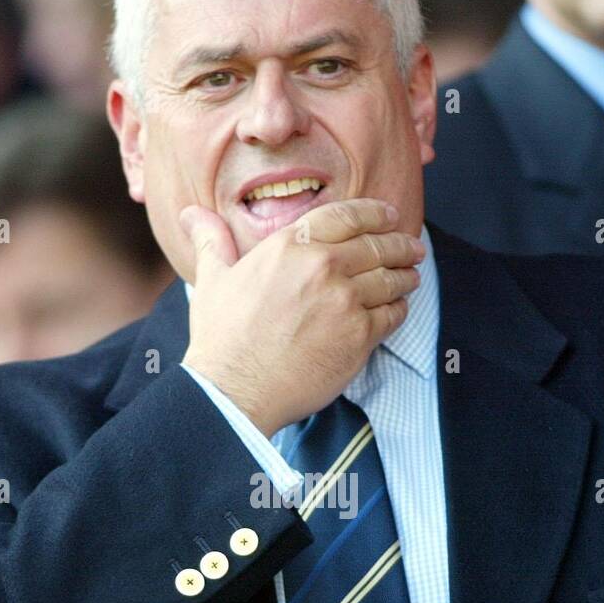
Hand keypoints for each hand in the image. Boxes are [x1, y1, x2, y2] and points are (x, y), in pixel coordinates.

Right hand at [179, 198, 424, 436]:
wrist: (236, 389)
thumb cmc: (222, 338)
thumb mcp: (212, 279)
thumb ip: (211, 241)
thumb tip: (192, 214)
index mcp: (290, 245)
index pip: (347, 216)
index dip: (375, 213)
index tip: (389, 216)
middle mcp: (323, 266)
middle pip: (377, 246)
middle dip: (399, 244)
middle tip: (411, 248)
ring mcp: (345, 301)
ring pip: (390, 279)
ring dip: (405, 275)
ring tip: (410, 276)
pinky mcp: (359, 336)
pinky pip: (392, 315)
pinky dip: (399, 309)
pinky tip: (398, 308)